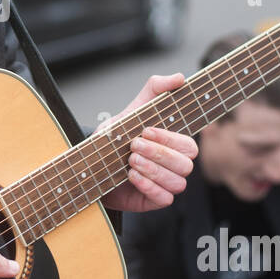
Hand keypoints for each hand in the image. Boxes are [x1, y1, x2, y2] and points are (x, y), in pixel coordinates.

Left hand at [98, 72, 197, 212]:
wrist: (91, 164)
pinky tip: (132, 176)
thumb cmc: (115, 139)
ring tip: (131, 161)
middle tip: (134, 146)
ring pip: (177, 183)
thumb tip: (179, 77)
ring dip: (153, 170)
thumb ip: (155, 89)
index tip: (146, 130)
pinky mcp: (154, 200)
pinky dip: (149, 187)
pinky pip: (165, 199)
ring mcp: (165, 184)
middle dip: (159, 154)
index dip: (169, 139)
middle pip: (186, 165)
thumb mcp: (132, 110)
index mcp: (173, 145)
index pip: (188, 145)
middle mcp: (173, 165)